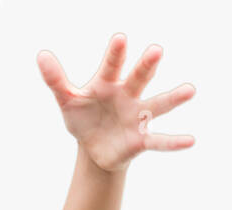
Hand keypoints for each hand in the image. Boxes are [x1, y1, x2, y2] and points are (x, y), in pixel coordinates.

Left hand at [37, 32, 195, 172]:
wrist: (93, 149)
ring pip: (157, 104)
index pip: (112, 65)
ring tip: (190, 90)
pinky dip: (174, 142)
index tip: (120, 38)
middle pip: (139, 78)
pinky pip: (160, 140)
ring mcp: (137, 117)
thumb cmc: (83, 118)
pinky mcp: (141, 140)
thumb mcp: (67, 101)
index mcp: (108, 83)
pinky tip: (191, 140)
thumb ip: (56, 80)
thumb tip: (41, 55)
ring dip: (173, 98)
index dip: (115, 53)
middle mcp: (128, 95)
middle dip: (146, 65)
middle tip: (156, 50)